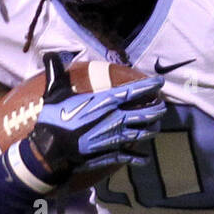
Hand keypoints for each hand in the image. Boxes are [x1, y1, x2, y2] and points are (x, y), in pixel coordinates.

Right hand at [29, 52, 165, 183]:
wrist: (51, 149)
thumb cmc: (54, 119)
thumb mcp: (54, 92)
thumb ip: (56, 72)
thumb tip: (50, 54)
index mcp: (105, 102)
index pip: (132, 91)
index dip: (148, 86)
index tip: (159, 82)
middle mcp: (115, 119)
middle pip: (143, 114)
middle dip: (155, 110)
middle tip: (162, 107)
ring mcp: (115, 138)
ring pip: (140, 134)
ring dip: (150, 130)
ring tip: (156, 127)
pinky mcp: (110, 154)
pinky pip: (129, 157)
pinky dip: (138, 158)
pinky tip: (145, 159)